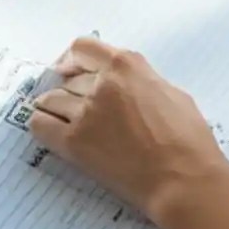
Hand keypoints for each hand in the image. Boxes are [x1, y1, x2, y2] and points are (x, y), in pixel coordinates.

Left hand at [30, 37, 228, 228]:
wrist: (182, 181)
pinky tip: (51, 129)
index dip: (73, 58)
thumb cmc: (189, 140)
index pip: (83, 48)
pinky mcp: (73, 143)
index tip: (69, 68)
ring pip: (50, 99)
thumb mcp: (172, 93)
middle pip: (69, 78)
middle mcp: (100, 84)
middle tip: (82, 106)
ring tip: (63, 118)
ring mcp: (84, 113)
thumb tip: (126, 84)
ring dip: (55, 106)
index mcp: (126, 66)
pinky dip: (42, 123)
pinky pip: (39, 124)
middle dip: (72, 90)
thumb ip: (142, 81)